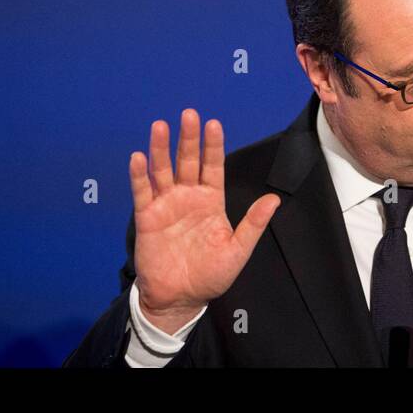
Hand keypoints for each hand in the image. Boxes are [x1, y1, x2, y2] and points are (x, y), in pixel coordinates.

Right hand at [129, 109, 280, 332]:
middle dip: (188, 138)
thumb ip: (253, 224)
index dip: (213, 146)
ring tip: (161, 126)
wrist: (180, 298)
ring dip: (161, 148)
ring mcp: (166, 204)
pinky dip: (139, 174)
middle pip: (187, 161)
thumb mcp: (237, 250)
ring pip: (162, 170)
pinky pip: (142, 191)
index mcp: (211, 200)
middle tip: (188, 114)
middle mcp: (188, 196)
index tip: (213, 123)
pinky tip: (139, 157)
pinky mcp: (146, 216)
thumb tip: (274, 199)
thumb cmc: (210, 275)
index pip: (212, 166)